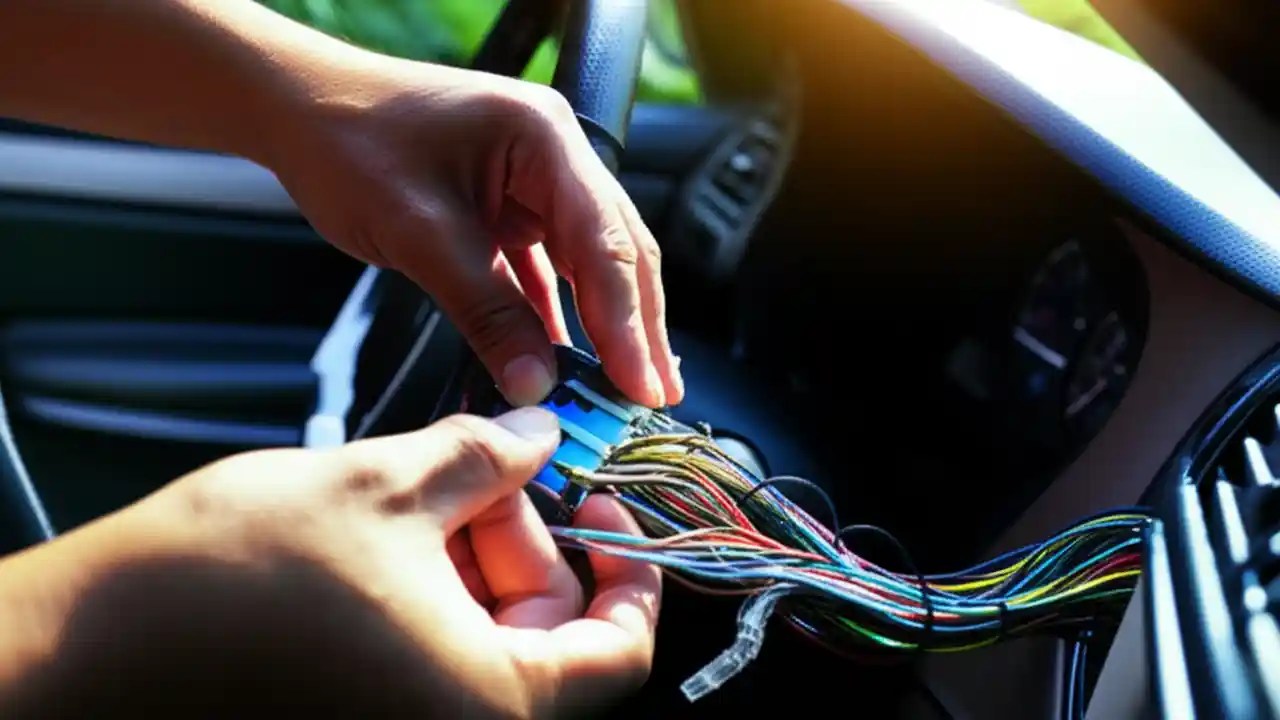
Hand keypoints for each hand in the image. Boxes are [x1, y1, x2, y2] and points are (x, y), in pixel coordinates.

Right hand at [0, 408, 660, 717]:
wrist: (85, 646)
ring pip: (482, 646)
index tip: (606, 509)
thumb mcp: (383, 486)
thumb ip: (484, 459)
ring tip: (406, 501)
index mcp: (487, 705)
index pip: (617, 653)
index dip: (628, 572)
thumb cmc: (225, 581)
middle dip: (522, 546)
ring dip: (467, 564)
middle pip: (545, 641)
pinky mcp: (354, 718)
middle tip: (478, 478)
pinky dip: (426, 598)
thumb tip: (539, 436)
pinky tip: (380, 543)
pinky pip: (427, 662)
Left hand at [262, 53, 682, 408]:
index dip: (627, 321)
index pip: (604, 242)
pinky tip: (568, 357)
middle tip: (651, 398)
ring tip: (625, 386)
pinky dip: (557, 314)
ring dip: (604, 325)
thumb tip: (537, 385)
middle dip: (634, 327)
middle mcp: (553, 155)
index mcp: (545, 139)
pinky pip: (545, 268)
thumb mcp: (421, 235)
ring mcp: (534, 180)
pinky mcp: (510, 206)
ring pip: (587, 263)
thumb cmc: (350, 144)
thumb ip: (487, 311)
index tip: (640, 385)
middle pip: (614, 252)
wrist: (297, 108)